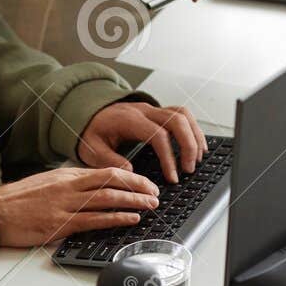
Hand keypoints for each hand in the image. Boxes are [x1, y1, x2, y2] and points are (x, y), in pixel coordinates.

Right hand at [0, 166, 159, 246]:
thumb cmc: (19, 200)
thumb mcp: (48, 183)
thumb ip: (71, 185)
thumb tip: (94, 188)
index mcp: (68, 175)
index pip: (107, 171)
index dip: (131, 176)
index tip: (146, 182)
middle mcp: (69, 186)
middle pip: (113, 180)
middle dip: (139, 186)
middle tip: (156, 193)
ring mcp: (65, 204)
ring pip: (108, 198)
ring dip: (133, 201)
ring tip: (150, 205)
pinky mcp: (60, 224)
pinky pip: (94, 219)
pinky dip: (116, 218)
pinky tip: (130, 218)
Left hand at [78, 101, 206, 182]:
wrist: (89, 114)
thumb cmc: (93, 132)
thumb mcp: (92, 149)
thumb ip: (110, 161)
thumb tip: (131, 172)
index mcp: (129, 120)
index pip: (158, 135)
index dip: (169, 157)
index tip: (172, 177)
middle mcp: (144, 111)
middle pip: (177, 120)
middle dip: (188, 145)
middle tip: (189, 169)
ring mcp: (152, 109)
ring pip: (183, 114)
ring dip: (194, 136)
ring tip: (197, 159)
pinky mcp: (158, 111)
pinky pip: (182, 114)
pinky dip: (192, 129)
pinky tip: (196, 145)